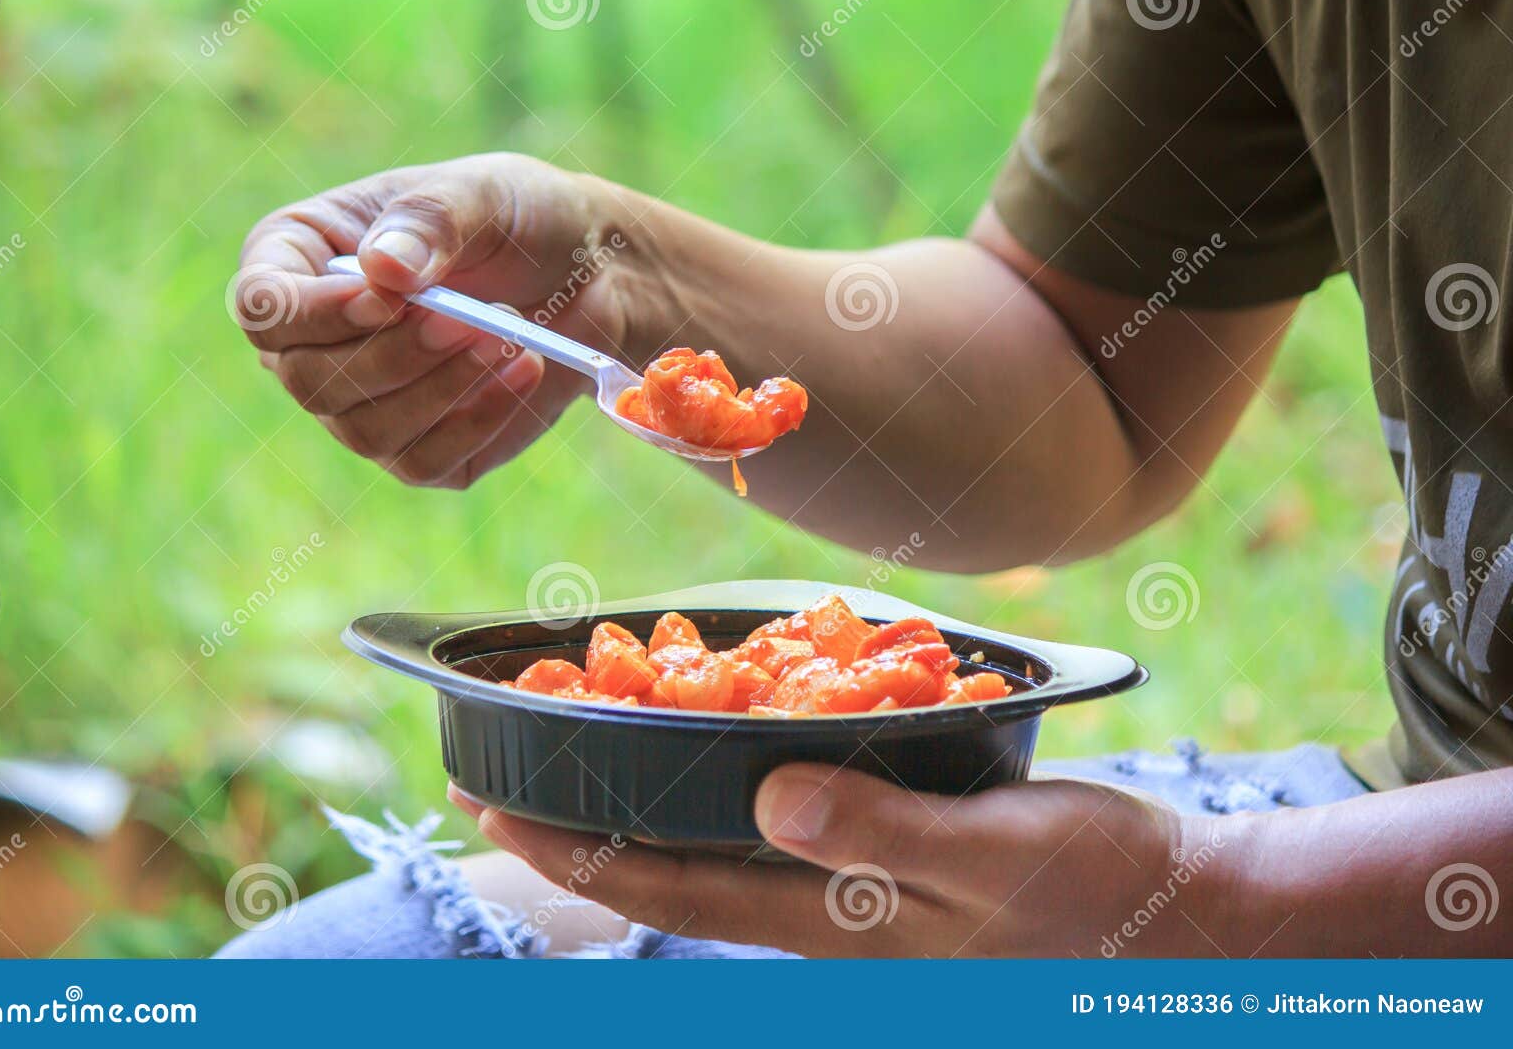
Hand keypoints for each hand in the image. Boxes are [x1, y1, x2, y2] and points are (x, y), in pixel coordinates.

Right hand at [234, 154, 652, 488]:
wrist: (591, 275)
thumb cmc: (517, 218)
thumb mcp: (480, 193)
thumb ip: (430, 221)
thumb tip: (383, 270)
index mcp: (301, 260)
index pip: (263, 309)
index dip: (314, 313)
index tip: (389, 298)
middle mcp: (316, 341)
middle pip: (309, 381)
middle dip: (395, 354)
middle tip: (470, 320)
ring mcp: (362, 403)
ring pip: (364, 430)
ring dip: (443, 387)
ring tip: (508, 335)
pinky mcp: (421, 449)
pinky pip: (423, 462)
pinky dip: (479, 421)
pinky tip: (524, 370)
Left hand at [455, 765, 1238, 956]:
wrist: (1172, 911)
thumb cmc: (1093, 883)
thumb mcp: (993, 851)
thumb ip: (880, 830)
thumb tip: (766, 795)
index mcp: (833, 918)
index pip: (672, 888)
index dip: (577, 856)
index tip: (495, 816)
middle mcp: (823, 909)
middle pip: (672, 876)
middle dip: (580, 838)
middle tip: (497, 789)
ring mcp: (852, 890)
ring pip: (715, 854)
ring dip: (638, 813)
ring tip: (578, 762)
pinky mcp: (884, 859)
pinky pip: (774, 828)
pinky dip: (715, 791)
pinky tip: (710, 751)